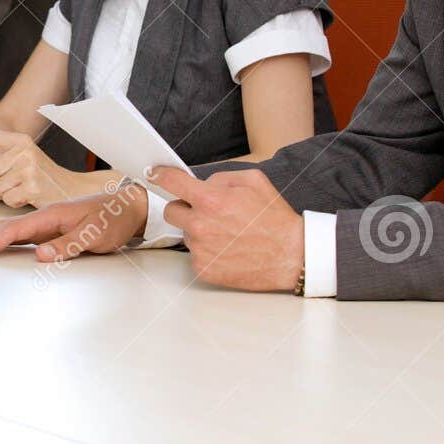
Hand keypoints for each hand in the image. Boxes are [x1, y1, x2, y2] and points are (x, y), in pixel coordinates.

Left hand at [0, 129, 77, 208]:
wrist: (70, 188)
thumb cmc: (42, 174)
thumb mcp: (26, 154)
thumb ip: (3, 152)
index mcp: (21, 140)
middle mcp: (25, 152)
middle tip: (14, 181)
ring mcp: (29, 170)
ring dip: (6, 193)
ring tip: (23, 188)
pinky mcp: (32, 189)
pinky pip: (7, 200)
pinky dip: (14, 202)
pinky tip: (28, 197)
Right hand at [0, 183, 147, 261]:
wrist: (128, 208)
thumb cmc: (113, 219)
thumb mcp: (95, 234)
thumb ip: (68, 244)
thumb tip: (39, 254)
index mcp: (50, 216)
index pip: (14, 231)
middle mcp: (42, 218)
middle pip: (1, 229)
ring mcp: (43, 224)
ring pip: (5, 232)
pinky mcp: (47, 231)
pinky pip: (16, 236)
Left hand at [152, 166, 303, 290]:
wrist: (291, 255)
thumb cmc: (274, 218)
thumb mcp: (253, 181)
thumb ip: (221, 177)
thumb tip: (202, 183)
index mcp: (211, 200)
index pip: (172, 183)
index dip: (159, 175)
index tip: (152, 173)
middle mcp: (201, 225)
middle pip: (171, 210)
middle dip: (184, 208)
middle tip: (206, 212)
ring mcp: (201, 250)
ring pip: (185, 234)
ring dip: (199, 231)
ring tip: (228, 234)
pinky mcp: (204, 269)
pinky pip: (195, 254)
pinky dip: (207, 251)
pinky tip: (228, 250)